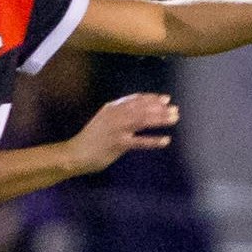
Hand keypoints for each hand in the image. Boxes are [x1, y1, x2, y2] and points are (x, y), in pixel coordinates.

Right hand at [65, 93, 179, 174]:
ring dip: (160, 119)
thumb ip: (118, 114)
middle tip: (175, 110)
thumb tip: (137, 111)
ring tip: (174, 119)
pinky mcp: (118, 144)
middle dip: (160, 108)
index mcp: (111, 107)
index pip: (135, 99)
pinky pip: (140, 141)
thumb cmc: (91, 139)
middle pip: (142, 108)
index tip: (165, 99)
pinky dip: (154, 140)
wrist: (75, 153)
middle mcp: (115, 115)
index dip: (152, 98)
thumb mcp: (104, 120)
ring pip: (143, 120)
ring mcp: (117, 129)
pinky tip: (165, 140)